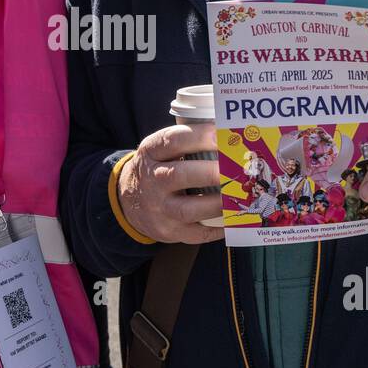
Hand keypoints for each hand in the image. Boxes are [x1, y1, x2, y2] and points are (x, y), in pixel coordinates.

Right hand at [117, 124, 225, 244]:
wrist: (130, 201)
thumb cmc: (158, 169)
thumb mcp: (160, 149)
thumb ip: (187, 141)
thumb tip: (229, 133)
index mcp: (151, 153)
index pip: (171, 141)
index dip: (197, 136)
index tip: (220, 133)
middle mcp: (152, 180)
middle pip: (178, 176)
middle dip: (209, 172)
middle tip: (234, 169)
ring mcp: (159, 208)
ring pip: (187, 209)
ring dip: (216, 203)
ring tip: (237, 195)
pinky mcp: (168, 231)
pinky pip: (196, 234)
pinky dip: (217, 229)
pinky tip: (232, 219)